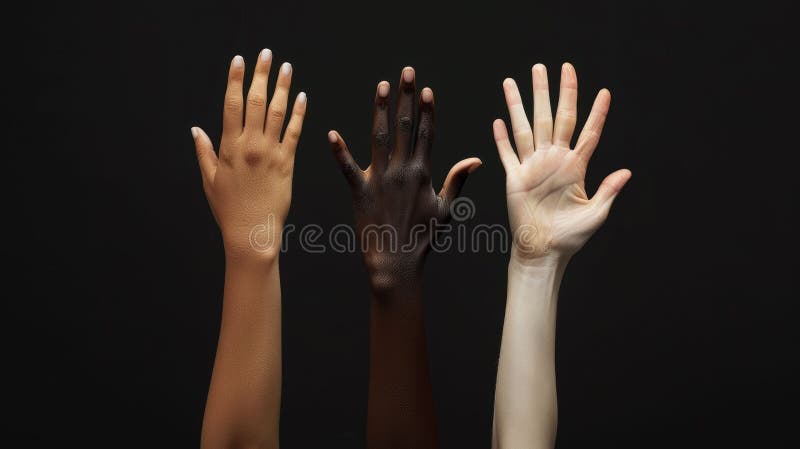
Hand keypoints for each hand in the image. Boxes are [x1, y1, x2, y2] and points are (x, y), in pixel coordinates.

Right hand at [192, 50, 306, 260]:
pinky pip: (294, 133)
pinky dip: (298, 113)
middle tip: (266, 54)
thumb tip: (195, 130)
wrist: (251, 232)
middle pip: (256, 102)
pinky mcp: (287, 163)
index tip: (238, 61)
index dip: (235, 80)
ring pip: (277, 112)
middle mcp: (250, 146)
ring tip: (286, 68)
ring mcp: (270, 153)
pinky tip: (302, 97)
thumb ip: (204, 152)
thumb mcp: (209, 180)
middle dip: (261, 75)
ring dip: (283, 87)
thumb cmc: (228, 209)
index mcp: (228, 147)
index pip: (232, 105)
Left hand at [329, 67, 480, 288]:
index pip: (427, 134)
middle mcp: (402, 171)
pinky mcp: (359, 192)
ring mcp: (380, 180)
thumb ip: (457, 180)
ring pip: (379, 138)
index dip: (427, 110)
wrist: (397, 264)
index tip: (426, 89)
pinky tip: (331, 133)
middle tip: (406, 72)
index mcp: (423, 174)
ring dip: (380, 110)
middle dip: (406, 98)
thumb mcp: (446, 209)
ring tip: (381, 86)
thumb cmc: (422, 239)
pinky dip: (339, 151)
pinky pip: (347, 168)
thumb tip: (477, 159)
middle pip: (405, 127)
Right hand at [494, 63, 630, 265]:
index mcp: (576, 167)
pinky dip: (502, 138)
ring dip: (521, 103)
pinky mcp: (515, 178)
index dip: (597, 112)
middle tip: (552, 67)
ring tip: (516, 80)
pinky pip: (508, 154)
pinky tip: (499, 120)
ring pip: (527, 128)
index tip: (605, 92)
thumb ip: (608, 191)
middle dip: (554, 92)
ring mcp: (533, 167)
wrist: (544, 251)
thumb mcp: (596, 214)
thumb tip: (626, 172)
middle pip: (554, 118)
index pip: (588, 132)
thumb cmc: (571, 237)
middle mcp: (554, 161)